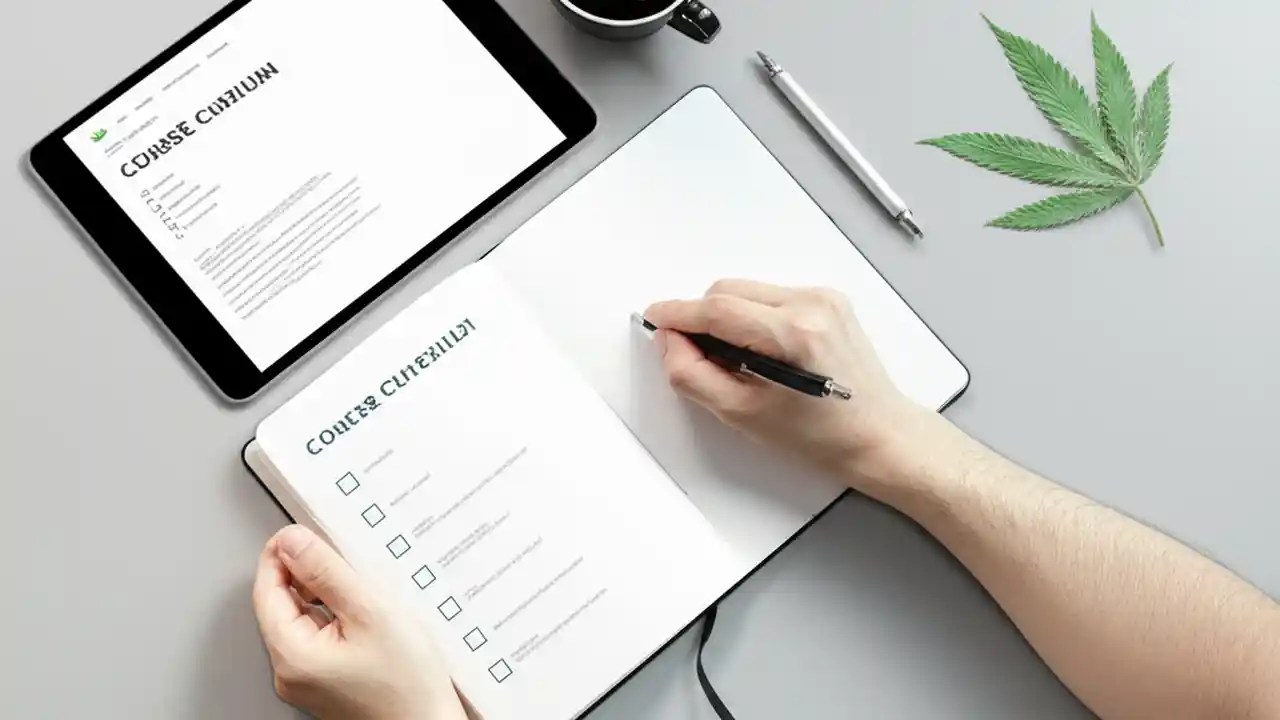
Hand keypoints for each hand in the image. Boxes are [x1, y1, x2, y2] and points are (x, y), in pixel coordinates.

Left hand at [252, 525, 467, 719]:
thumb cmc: (408, 684)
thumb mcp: (370, 611)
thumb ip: (326, 572)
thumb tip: (293, 542)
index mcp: (292, 656)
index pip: (266, 591)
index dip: (281, 556)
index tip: (301, 534)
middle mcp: (291, 672)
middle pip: (283, 605)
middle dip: (308, 575)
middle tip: (343, 560)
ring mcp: (308, 680)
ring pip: (304, 620)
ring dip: (326, 595)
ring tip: (363, 594)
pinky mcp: (327, 682)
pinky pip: (321, 637)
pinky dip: (338, 617)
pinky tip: (366, 616)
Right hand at [644, 279, 938, 489]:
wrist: (877, 435)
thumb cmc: (820, 435)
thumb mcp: (742, 415)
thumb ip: (693, 375)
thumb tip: (670, 342)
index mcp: (791, 334)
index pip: (716, 309)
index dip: (678, 314)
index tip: (655, 319)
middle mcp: (811, 305)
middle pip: (727, 291)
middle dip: (703, 319)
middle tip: (701, 358)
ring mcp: (823, 298)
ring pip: (747, 291)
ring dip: (729, 318)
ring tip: (740, 361)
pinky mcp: (829, 300)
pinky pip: (770, 297)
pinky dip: (754, 318)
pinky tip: (764, 352)